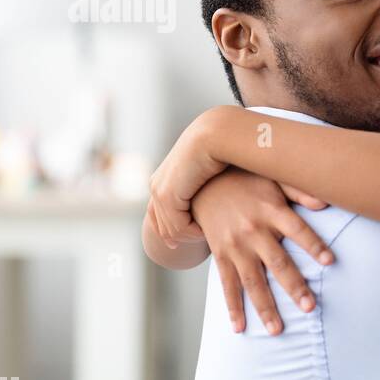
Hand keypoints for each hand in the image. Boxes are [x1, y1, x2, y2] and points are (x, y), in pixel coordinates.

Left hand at [147, 108, 232, 247]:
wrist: (217, 134)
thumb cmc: (222, 149)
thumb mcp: (210, 171)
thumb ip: (206, 186)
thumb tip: (213, 193)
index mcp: (163, 178)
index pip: (158, 212)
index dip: (168, 230)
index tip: (175, 245)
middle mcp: (156, 185)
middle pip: (162, 224)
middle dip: (178, 238)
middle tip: (197, 243)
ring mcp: (159, 191)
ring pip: (171, 229)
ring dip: (191, 236)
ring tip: (210, 235)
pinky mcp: (167, 195)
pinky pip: (178, 227)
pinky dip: (194, 232)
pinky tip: (208, 229)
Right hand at [193, 168, 334, 334]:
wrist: (202, 184)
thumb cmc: (248, 181)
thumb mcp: (273, 178)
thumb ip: (300, 190)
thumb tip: (326, 202)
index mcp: (271, 211)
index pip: (297, 230)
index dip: (313, 245)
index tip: (330, 262)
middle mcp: (253, 231)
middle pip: (277, 262)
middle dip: (294, 286)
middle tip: (310, 307)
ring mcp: (235, 246)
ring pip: (252, 281)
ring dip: (265, 307)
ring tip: (278, 330)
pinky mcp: (220, 256)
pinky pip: (227, 285)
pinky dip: (233, 307)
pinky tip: (240, 327)